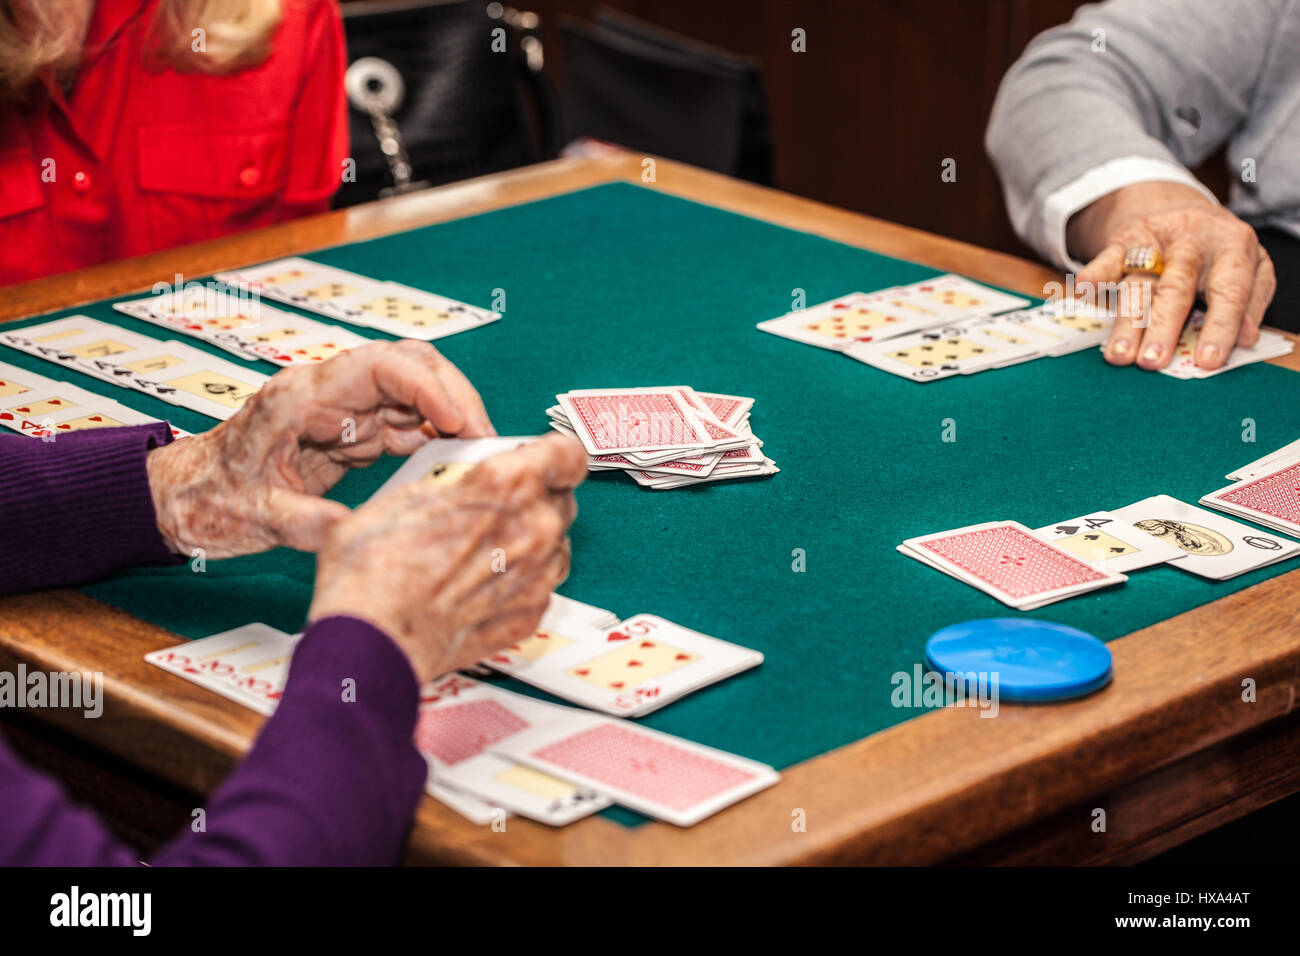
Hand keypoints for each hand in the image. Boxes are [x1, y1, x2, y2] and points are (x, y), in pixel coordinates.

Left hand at [146, 339, 494, 557]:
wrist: (182, 498)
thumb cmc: (206, 497)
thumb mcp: (253, 515)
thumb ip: (304, 523)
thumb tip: (358, 536)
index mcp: (302, 396)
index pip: (382, 367)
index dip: (430, 388)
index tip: (461, 423)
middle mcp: (329, 393)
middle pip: (411, 368)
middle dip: (456, 397)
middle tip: (487, 442)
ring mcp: (343, 411)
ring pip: (416, 395)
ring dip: (452, 421)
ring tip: (479, 459)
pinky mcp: (351, 433)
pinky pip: (406, 425)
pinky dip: (436, 441)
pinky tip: (452, 467)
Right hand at [307, 433, 587, 682]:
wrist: (373, 639)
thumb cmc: (377, 569)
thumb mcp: (405, 495)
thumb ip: (455, 485)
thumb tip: (464, 485)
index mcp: (507, 484)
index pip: (567, 453)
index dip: (556, 456)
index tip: (545, 460)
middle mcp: (535, 526)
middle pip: (562, 500)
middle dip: (536, 499)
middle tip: (497, 510)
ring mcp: (539, 574)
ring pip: (555, 545)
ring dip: (531, 542)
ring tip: (485, 553)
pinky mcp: (532, 614)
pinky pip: (541, 586)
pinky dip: (520, 582)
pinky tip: (483, 587)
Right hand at [1068, 181, 1275, 369]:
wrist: (1186, 213)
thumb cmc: (1220, 255)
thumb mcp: (1252, 269)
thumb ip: (1252, 302)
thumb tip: (1246, 338)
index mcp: (1233, 246)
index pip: (1229, 290)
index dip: (1219, 326)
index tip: (1208, 360)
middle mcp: (1193, 241)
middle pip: (1176, 287)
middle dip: (1162, 326)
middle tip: (1152, 362)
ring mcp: (1156, 240)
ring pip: (1139, 282)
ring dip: (1127, 320)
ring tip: (1119, 354)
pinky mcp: (1125, 239)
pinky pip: (1108, 257)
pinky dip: (1096, 272)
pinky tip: (1085, 288)